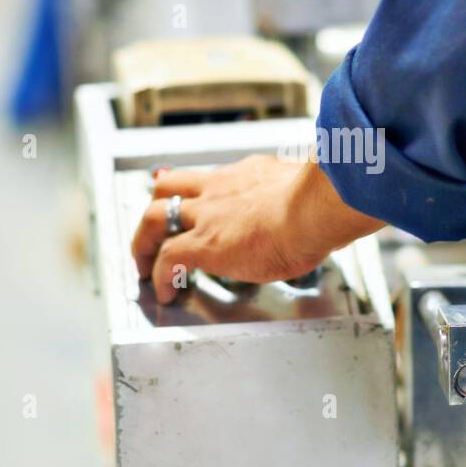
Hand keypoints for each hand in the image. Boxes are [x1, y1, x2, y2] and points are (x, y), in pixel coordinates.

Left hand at [132, 155, 384, 303]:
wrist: (312, 208)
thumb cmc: (322, 202)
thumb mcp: (308, 192)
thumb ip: (304, 200)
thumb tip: (322, 214)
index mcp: (247, 175)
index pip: (210, 178)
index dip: (196, 191)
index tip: (193, 201)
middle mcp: (220, 188)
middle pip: (169, 187)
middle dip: (155, 209)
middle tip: (152, 231)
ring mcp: (208, 216)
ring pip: (156, 217)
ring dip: (143, 241)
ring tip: (142, 263)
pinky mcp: (203, 245)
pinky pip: (168, 260)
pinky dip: (160, 276)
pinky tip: (163, 291)